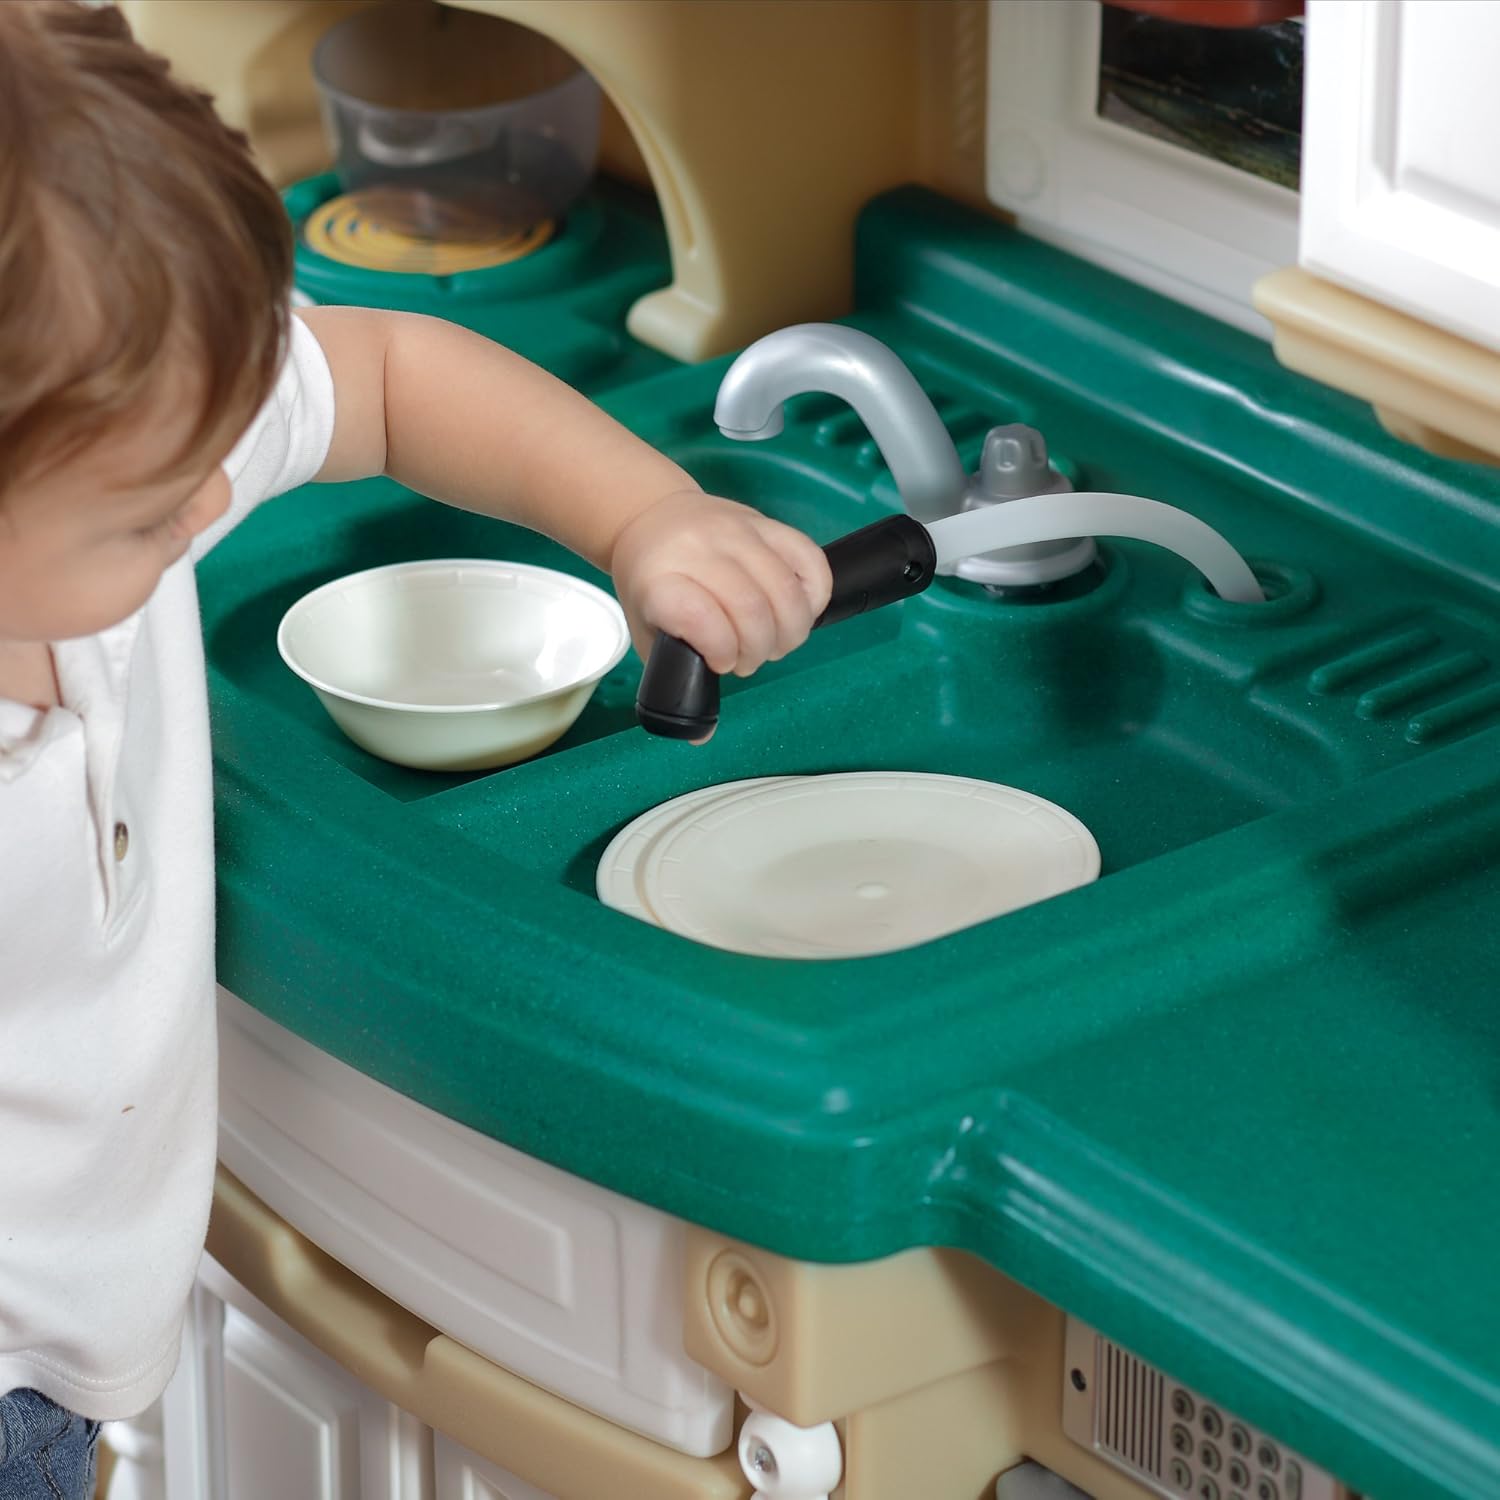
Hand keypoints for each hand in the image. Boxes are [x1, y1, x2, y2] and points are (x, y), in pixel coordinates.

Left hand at [609, 490, 831, 676]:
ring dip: (789, 632)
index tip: (720, 663)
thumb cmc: (652, 582)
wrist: (650, 517)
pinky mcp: (767, 523)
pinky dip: (815, 596)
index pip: (698, 615)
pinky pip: (810, 560)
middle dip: (758, 650)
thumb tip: (700, 738)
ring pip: (786, 589)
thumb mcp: (649, 630)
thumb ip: (675, 680)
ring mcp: (735, 532)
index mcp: (659, 580)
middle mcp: (697, 550)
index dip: (720, 649)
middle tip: (748, 660)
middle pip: (750, 608)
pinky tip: (799, 612)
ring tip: (774, 642)